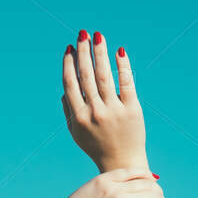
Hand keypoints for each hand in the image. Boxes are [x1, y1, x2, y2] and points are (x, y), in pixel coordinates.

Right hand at [62, 34, 146, 171]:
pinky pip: (127, 83)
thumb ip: (68, 110)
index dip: (69, 63)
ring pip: (105, 76)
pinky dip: (123, 66)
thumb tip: (65, 88)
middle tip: (83, 34)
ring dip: (100, 53)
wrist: (122, 163)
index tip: (70, 47)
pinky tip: (119, 51)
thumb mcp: (76, 132)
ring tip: (98, 37)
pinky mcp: (132, 110)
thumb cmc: (96, 146)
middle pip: (87, 75)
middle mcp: (95, 113)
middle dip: (84, 51)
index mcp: (78, 117)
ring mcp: (114, 111)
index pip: (71, 83)